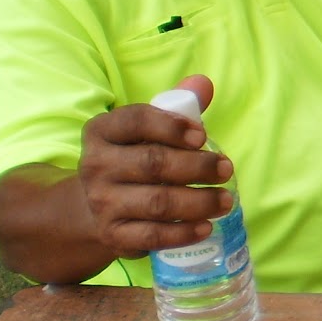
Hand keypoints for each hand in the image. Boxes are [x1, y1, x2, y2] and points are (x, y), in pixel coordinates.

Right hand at [76, 73, 233, 258]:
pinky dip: (182, 233)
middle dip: (197, 166)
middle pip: (153, 163)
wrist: (98, 204)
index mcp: (102, 131)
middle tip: (227, 169)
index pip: (136, 121)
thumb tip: (204, 84)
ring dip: (198, 202)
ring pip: (157, 202)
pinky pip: (151, 236)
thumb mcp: (150, 128)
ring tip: (226, 200)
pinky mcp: (113, 235)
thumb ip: (178, 105)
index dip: (171, 126)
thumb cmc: (135, 157)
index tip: (202, 136)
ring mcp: (101, 202)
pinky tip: (206, 226)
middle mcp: (95, 165)